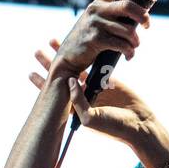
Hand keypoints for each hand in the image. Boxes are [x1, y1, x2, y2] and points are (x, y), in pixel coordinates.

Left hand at [30, 37, 154, 145]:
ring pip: (75, 67)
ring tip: (51, 41)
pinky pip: (93, 63)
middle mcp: (82, 96)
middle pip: (61, 77)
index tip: (30, 73)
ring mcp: (94, 86)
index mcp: (75, 108)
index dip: (42, 83)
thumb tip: (70, 80)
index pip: (54, 94)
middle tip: (36, 52)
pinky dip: (85, 52)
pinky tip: (78, 43)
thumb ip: (78, 101)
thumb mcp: (92, 118)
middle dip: (48, 64)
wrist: (138, 124)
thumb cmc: (115, 127)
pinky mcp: (107, 78)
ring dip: (64, 54)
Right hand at [46, 0, 151, 80]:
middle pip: (127, 6)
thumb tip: (136, 19)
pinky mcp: (96, 40)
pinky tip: (128, 56)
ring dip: (135, 42)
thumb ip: (111, 16)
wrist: (68, 57)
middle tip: (147, 25)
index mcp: (98, 3)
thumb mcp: (96, 22)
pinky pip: (121, 45)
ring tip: (134, 47)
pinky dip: (129, 52)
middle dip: (142, 16)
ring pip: (127, 30)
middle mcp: (97, 10)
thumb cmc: (87, 41)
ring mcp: (96, 24)